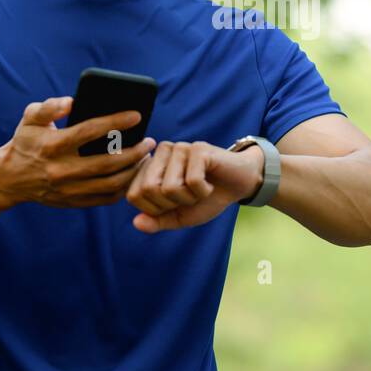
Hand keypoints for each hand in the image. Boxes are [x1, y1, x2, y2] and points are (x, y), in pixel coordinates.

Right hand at [0, 96, 155, 208]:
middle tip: (150, 141)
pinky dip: (124, 187)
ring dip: (133, 171)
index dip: (116, 122)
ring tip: (146, 157)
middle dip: (134, 151)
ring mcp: (68, 189)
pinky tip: (134, 174)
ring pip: (110, 184)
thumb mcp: (30, 119)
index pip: (90, 130)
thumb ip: (49, 107)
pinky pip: (106, 198)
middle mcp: (61, 169)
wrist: (9, 179)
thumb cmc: (26, 142)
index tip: (137, 115)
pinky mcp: (73, 202)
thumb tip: (72, 102)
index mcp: (52, 145)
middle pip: (107, 162)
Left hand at [126, 140, 265, 232]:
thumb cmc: (206, 200)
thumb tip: (136, 222)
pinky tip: (210, 185)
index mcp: (150, 168)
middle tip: (188, 197)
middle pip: (149, 190)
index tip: (173, 204)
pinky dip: (203, 191)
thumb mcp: (179, 217)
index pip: (133, 195)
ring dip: (189, 198)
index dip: (154, 210)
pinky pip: (192, 181)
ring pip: (169, 187)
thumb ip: (156, 221)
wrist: (237, 187)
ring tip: (199, 189)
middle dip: (172, 204)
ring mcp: (179, 148)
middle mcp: (161, 154)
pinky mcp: (198, 148)